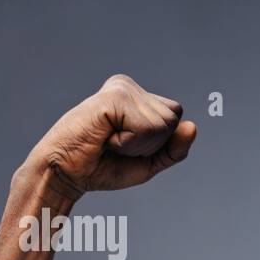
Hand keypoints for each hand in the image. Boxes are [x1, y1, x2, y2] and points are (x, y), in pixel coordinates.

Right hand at [24, 74, 196, 200]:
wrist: (66, 173)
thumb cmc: (103, 166)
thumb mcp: (150, 162)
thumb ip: (175, 148)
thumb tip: (193, 126)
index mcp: (137, 95)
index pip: (177, 118)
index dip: (158, 143)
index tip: (126, 145)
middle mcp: (129, 86)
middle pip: (173, 119)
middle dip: (151, 144)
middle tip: (116, 144)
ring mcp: (121, 88)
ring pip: (163, 125)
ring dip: (138, 145)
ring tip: (109, 140)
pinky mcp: (113, 96)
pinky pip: (147, 128)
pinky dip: (129, 143)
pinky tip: (105, 137)